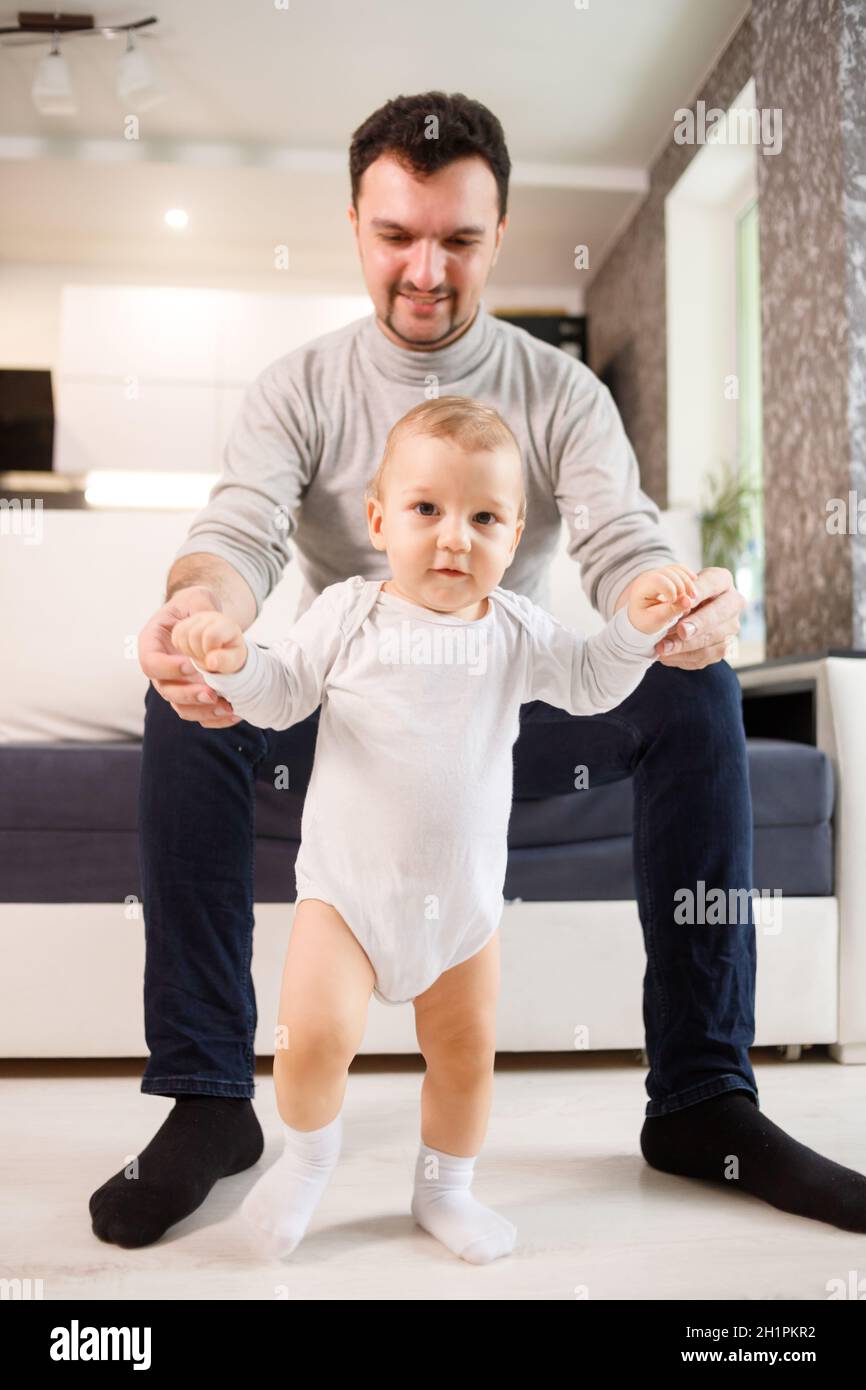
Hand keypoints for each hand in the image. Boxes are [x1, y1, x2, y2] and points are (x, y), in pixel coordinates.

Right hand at [138, 585, 241, 725]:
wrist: (205, 621)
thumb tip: (208, 632)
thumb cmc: (196, 606)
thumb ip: (200, 607)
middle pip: (165, 690)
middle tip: (211, 693)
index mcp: (152, 643)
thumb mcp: (197, 598)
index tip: (191, 665)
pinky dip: (215, 717)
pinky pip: (199, 713)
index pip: (150, 662)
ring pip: (181, 707)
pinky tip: (234, 712)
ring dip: (203, 710)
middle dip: (188, 694)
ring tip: (227, 707)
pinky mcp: (191, 695)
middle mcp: (160, 668)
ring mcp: (175, 684)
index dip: (168, 668)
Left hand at [627, 563, 699, 635]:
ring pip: (676, 569)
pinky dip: (687, 574)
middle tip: (690, 601)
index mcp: (641, 588)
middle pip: (669, 573)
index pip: (658, 581)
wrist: (640, 615)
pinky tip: (695, 581)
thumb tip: (689, 601)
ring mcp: (657, 573)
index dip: (670, 590)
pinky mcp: (666, 574)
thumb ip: (672, 610)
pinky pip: (678, 568)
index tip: (672, 603)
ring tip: (694, 596)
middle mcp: (648, 577)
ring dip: (688, 581)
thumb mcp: (656, 620)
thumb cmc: (646, 619)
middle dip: (682, 586)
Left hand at [653, 566, 744, 668]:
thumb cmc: (677, 595)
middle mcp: (733, 603)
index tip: (684, 602)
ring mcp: (730, 627)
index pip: (712, 583)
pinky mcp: (722, 647)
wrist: (682, 613)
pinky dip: (684, 657)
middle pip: (719, 614)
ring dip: (686, 645)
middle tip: (681, 630)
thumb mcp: (675, 588)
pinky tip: (667, 656)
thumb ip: (678, 595)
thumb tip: (679, 607)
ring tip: (663, 647)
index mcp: (722, 580)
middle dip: (699, 624)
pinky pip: (705, 656)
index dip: (699, 593)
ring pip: (712, 639)